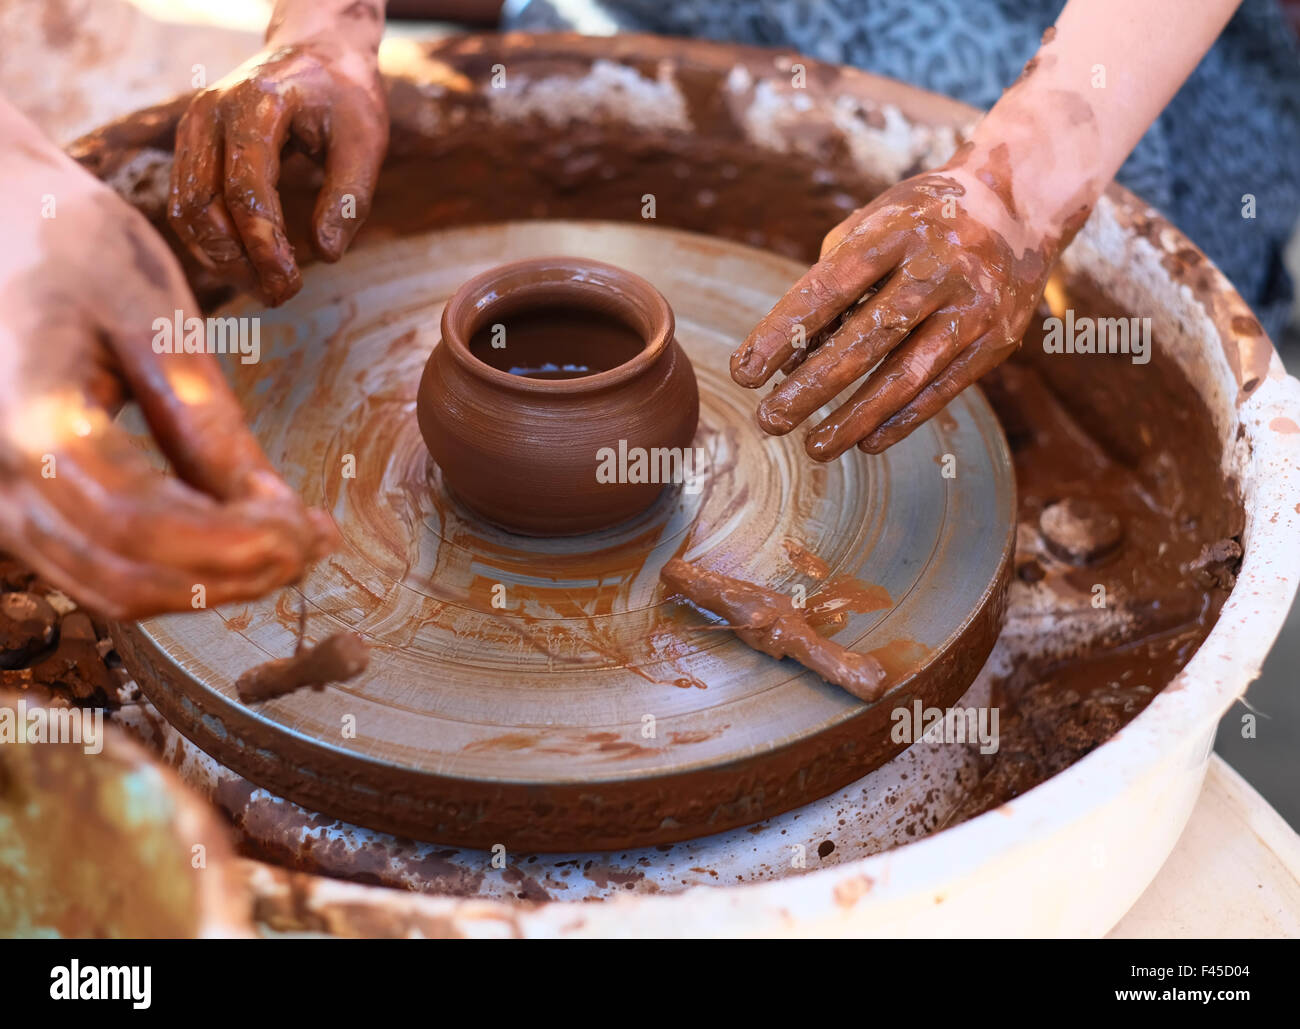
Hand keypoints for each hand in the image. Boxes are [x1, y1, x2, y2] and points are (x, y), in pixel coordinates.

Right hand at [0, 125, 337, 618]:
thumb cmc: (70, 245)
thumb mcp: (152, 313)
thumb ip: (206, 419)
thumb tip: (276, 510)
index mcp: (29, 418)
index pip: (142, 524)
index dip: (236, 545)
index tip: (312, 534)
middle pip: (126, 578)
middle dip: (233, 574)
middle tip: (314, 546)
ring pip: (110, 589)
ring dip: (208, 582)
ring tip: (291, 545)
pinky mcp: (20, 502)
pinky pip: (97, 565)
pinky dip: (173, 569)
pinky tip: (240, 537)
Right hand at [169, 39, 387, 305]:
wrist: (314, 50)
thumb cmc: (344, 95)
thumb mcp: (365, 140)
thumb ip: (349, 196)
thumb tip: (326, 254)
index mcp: (255, 105)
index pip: (245, 190)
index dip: (265, 245)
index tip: (292, 283)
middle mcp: (209, 114)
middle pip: (202, 206)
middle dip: (239, 260)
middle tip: (281, 294)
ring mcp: (193, 129)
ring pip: (185, 211)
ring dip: (221, 260)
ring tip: (267, 287)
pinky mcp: (191, 147)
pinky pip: (187, 205)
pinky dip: (214, 243)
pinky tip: (250, 266)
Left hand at [730, 159, 1055, 458]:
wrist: (1021, 203)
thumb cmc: (920, 221)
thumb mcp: (871, 226)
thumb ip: (828, 284)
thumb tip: (787, 360)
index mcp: (895, 231)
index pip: (827, 287)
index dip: (781, 333)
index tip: (743, 374)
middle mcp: (939, 266)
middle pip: (866, 338)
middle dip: (812, 387)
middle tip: (769, 421)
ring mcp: (972, 306)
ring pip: (907, 374)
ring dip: (855, 418)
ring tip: (814, 446)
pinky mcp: (997, 340)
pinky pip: (943, 390)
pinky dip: (901, 420)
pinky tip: (866, 442)